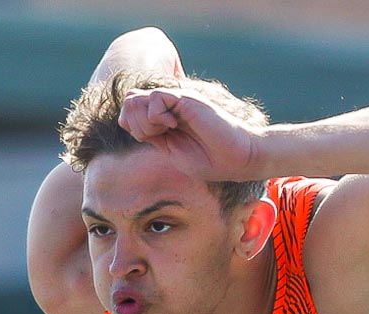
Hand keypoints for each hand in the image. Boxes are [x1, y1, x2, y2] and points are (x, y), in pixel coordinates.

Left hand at [117, 88, 261, 182]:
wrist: (237, 159)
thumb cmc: (211, 161)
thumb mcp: (172, 153)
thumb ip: (153, 137)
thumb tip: (131, 124)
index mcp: (165, 120)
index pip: (131, 110)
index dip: (131, 124)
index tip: (149, 139)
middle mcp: (169, 107)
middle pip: (131, 100)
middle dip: (134, 122)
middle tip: (154, 135)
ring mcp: (177, 101)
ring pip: (139, 97)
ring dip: (144, 119)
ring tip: (163, 130)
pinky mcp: (186, 100)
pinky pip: (156, 97)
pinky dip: (156, 114)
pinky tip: (172, 125)